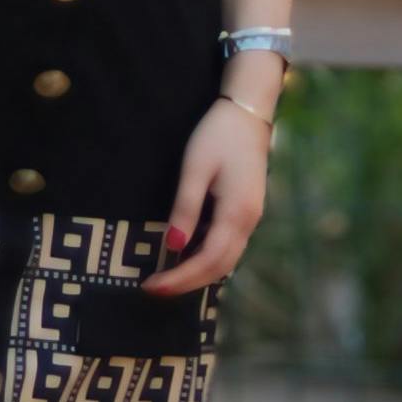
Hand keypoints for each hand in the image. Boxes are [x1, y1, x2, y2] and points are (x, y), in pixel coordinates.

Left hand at [146, 95, 270, 295]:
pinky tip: (186, 257)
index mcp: (236, 213)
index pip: (206, 260)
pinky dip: (207, 259)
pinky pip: (228, 247)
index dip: (179, 278)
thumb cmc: (218, 136)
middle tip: (153, 288)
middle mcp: (249, 222)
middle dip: (186, 283)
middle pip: (219, 268)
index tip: (151, 285)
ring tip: (167, 278)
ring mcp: (251, 219)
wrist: (247, 114)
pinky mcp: (247, 212)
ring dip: (198, 274)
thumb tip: (173, 246)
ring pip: (226, 261)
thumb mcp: (194, 168)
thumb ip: (185, 208)